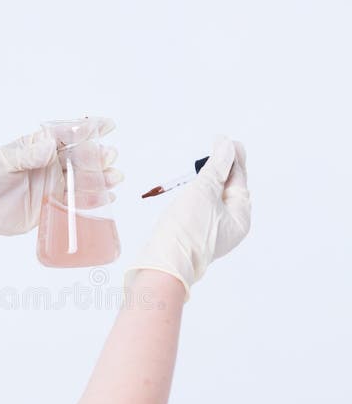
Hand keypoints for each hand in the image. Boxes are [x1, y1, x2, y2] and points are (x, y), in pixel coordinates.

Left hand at [0, 121, 122, 259]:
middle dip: (98, 156)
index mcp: (37, 146)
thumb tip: (51, 144)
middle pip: (80, 158)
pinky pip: (76, 201)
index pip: (67, 135)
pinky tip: (108, 198)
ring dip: (100, 178)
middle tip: (111, 157)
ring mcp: (51, 185)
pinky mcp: (51, 206)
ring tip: (116, 177)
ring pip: (82, 179)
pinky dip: (93, 200)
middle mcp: (48, 164)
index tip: (108, 125)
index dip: (88, 129)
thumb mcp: (4, 162)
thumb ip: (29, 155)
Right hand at [126, 136, 250, 300]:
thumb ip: (217, 167)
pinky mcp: (195, 234)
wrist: (164, 262)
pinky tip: (197, 185)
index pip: (239, 181)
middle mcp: (229, 227)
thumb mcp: (205, 192)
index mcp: (239, 218)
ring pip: (216, 199)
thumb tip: (227, 147)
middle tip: (223, 146)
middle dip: (226, 168)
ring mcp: (212, 232)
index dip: (233, 159)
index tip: (228, 141)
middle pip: (230, 190)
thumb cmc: (188, 230)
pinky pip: (204, 208)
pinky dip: (202, 193)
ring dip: (213, 180)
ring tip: (211, 162)